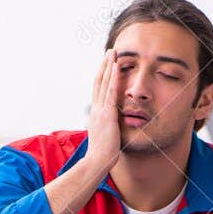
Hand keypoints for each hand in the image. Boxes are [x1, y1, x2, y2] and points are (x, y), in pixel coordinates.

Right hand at [84, 48, 121, 173]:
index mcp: (95, 113)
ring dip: (108, 66)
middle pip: (98, 82)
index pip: (98, 90)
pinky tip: (116, 67)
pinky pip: (111, 92)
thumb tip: (110, 126)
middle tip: (109, 52)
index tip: (106, 64)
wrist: (97, 161)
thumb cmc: (102, 154)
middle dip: (104, 65)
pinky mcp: (107, 114)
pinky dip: (113, 78)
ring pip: (103, 83)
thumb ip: (107, 127)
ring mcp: (100, 110)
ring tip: (113, 53)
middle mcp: (96, 109)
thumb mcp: (104, 136)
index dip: (102, 76)